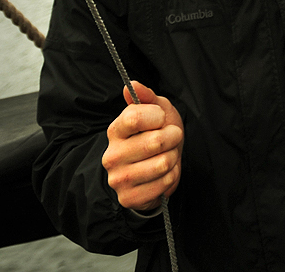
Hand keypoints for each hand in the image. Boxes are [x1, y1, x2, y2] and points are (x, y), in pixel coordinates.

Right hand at [102, 80, 182, 211]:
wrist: (158, 171)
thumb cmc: (157, 136)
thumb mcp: (157, 112)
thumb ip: (147, 97)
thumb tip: (131, 85)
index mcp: (115, 131)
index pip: (135, 117)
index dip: (157, 117)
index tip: (161, 119)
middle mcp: (111, 155)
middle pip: (155, 141)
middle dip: (172, 138)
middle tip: (170, 139)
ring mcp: (118, 179)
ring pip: (163, 163)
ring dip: (173, 158)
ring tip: (166, 156)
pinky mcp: (129, 197)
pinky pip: (165, 183)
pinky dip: (171, 176)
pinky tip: (163, 174)